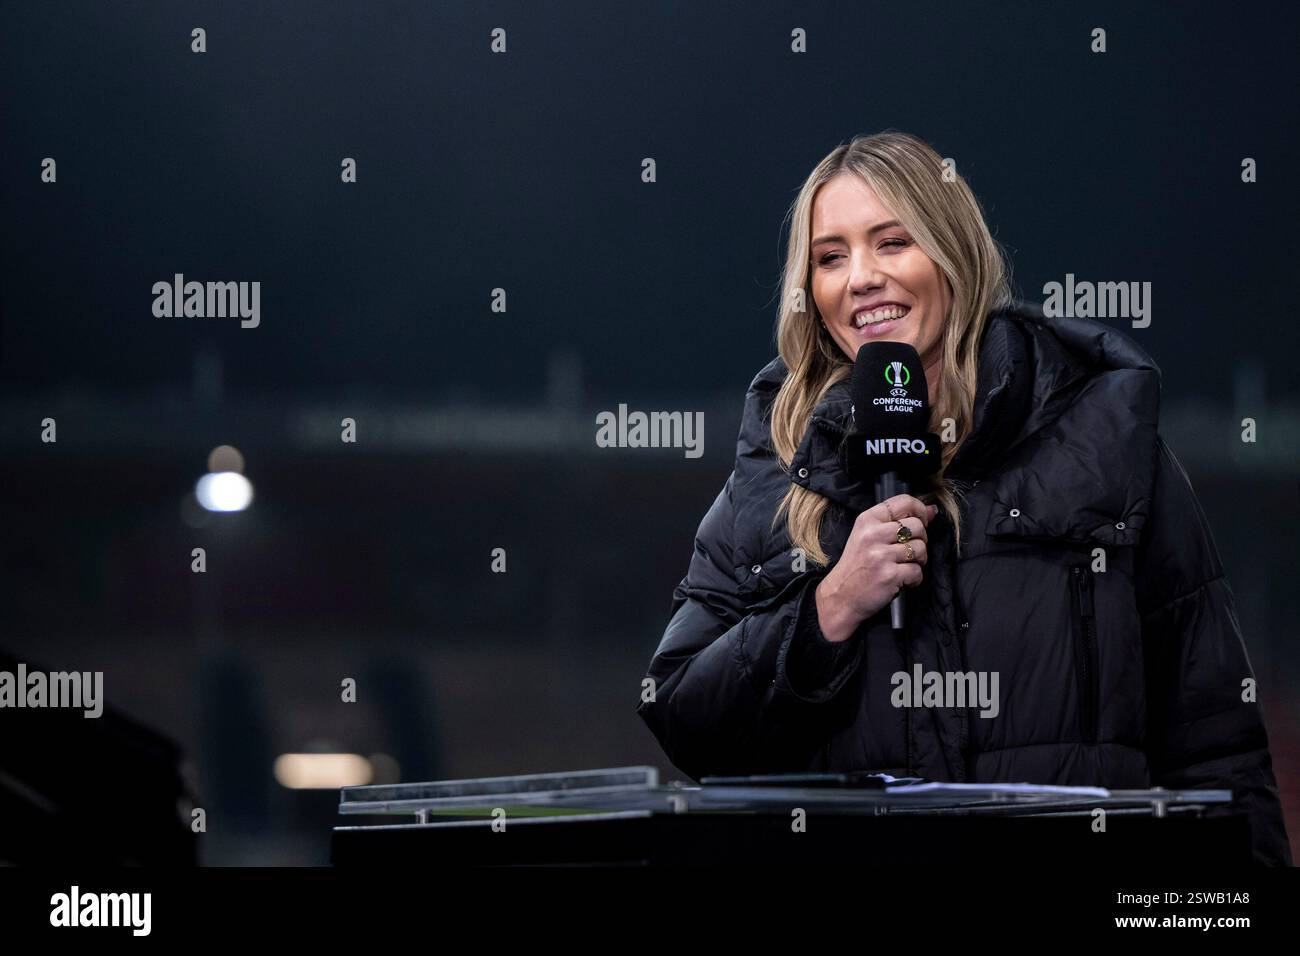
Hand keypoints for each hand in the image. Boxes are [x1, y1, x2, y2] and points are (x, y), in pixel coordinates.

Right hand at [814, 494, 936, 641]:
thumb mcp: (867, 536)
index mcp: (867, 520)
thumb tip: (931, 510)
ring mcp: (881, 555)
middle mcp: (873, 535)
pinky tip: (901, 581)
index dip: (920, 510)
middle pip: (917, 526)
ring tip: (904, 567)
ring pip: (920, 549)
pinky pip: (917, 572)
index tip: (922, 521)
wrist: (840, 596)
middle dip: (921, 540)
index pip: (904, 502)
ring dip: (919, 561)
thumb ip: (896, 522)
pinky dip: (914, 579)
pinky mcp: (890, 575)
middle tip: (909, 551)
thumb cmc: (857, 566)